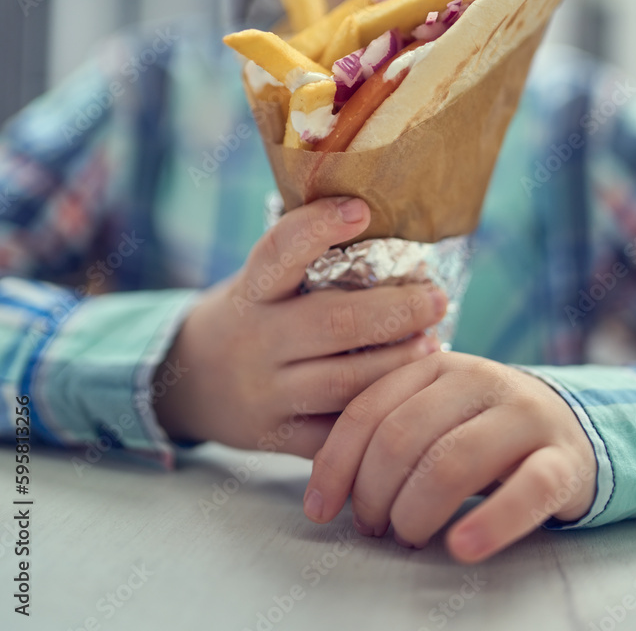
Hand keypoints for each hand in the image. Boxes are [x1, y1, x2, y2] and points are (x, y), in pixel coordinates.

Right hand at [154, 196, 446, 455]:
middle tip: (437, 297)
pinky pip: (337, 432)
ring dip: (397, 364)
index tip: (361, 209)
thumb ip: (304, 258)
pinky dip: (376, 412)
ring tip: (433, 346)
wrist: (187, 384)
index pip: (278, 252)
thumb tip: (382, 217)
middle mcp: (256, 341)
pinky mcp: (277, 437)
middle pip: (333, 323)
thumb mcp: (259, 282)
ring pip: (343, 382)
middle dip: (394, 311)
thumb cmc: (251, 316)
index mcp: (250, 292)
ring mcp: (266, 393)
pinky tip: (407, 396)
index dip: (317, 227)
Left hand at [303, 352, 597, 560]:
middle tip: (373, 528)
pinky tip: (463, 546)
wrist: (567, 427)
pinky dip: (492, 523)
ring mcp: (525, 415)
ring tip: (409, 538)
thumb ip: (384, 430)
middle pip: (404, 436)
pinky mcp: (564, 459)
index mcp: (436, 365)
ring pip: (455, 461)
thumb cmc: (478, 428)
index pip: (370, 409)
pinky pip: (528, 490)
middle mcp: (479, 378)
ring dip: (417, 511)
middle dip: (374, 492)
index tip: (318, 510)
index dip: (337, 463)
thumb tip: (324, 485)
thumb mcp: (430, 412)